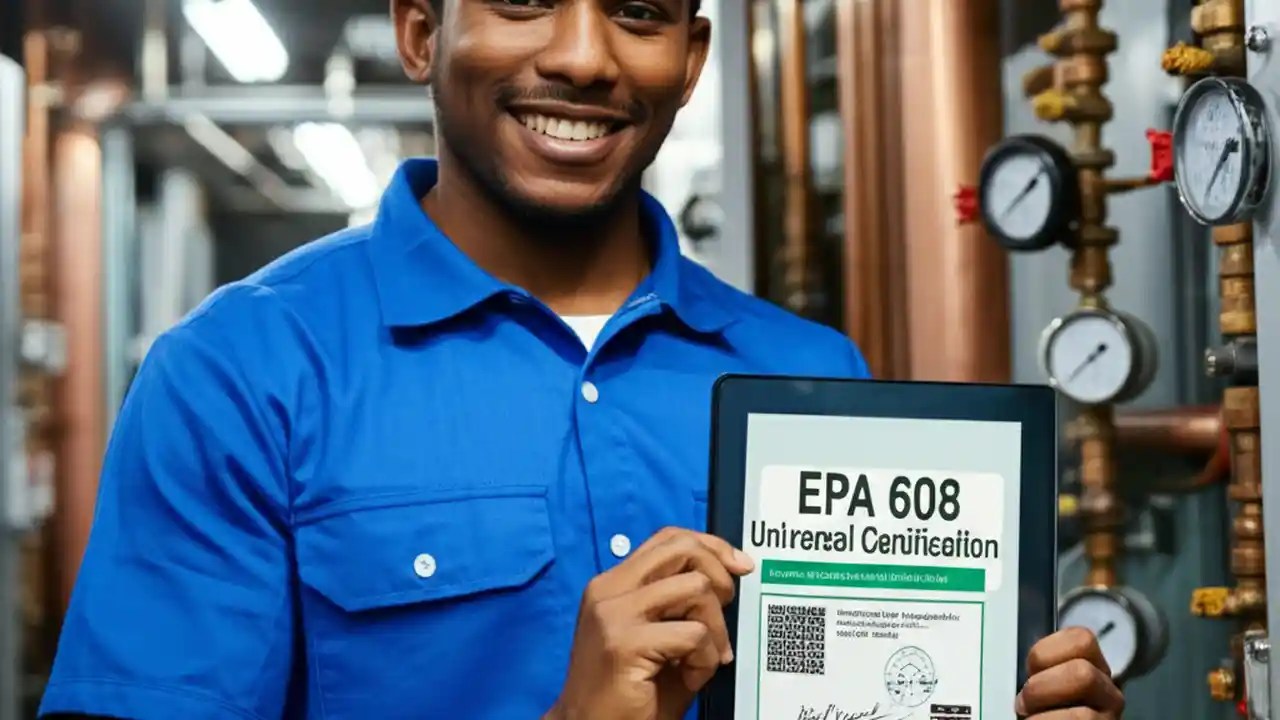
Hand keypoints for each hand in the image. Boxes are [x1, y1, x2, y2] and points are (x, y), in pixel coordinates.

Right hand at [547, 527, 754, 719]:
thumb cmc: (627, 692)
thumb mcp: (654, 634)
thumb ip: (676, 602)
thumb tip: (726, 576)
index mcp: (613, 584)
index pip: (668, 539)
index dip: (711, 546)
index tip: (739, 566)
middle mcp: (608, 590)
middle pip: (682, 549)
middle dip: (719, 576)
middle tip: (724, 614)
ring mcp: (613, 615)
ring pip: (695, 588)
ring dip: (716, 628)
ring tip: (703, 659)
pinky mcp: (624, 643)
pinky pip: (694, 634)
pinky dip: (705, 659)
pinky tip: (690, 678)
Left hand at [1015, 627, 1124, 718]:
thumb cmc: (1039, 708)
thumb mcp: (1039, 682)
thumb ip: (1039, 670)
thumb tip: (1008, 656)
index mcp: (1092, 666)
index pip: (1081, 639)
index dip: (1045, 653)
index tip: (1029, 671)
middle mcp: (1108, 692)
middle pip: (1083, 674)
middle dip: (1042, 688)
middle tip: (1023, 703)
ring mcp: (1108, 719)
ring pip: (1084, 715)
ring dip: (1044, 718)